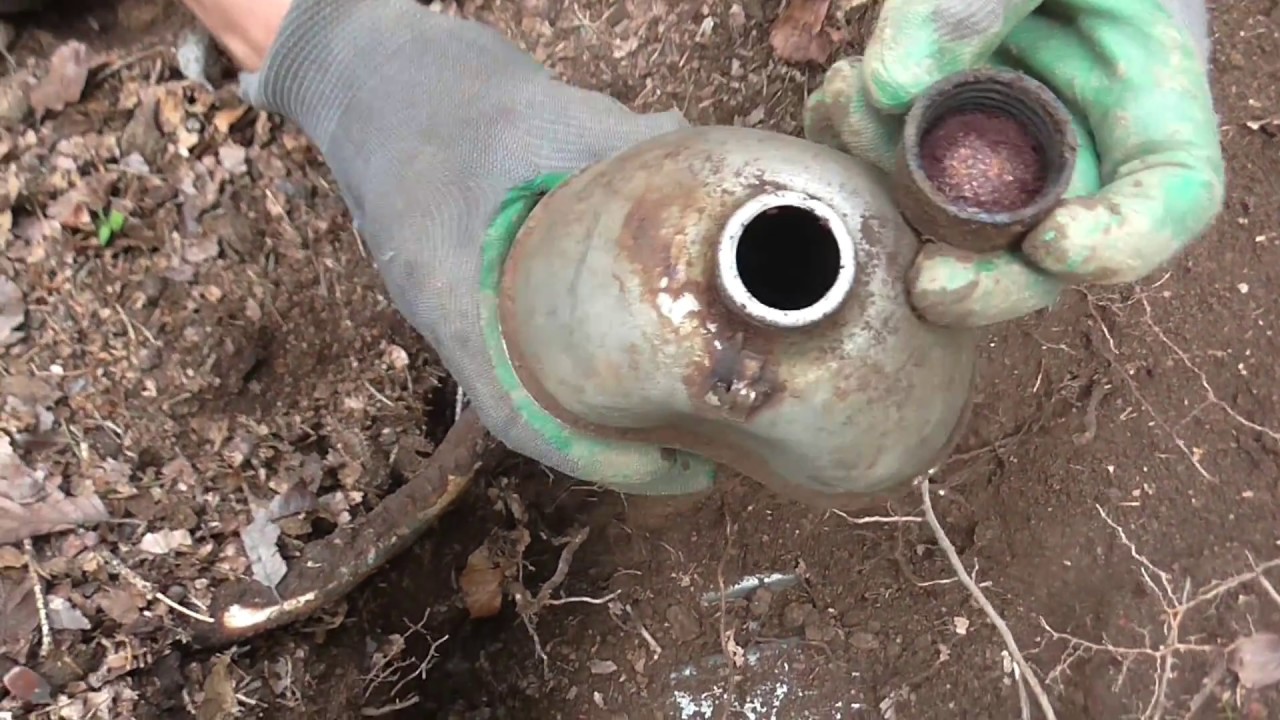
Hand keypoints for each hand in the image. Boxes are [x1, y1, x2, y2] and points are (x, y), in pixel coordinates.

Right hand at [240, 0, 716, 493]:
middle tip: (701, 448)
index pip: (521, 417)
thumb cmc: (425, 91)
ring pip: (531, 372)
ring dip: (600, 399)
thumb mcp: (529, 109)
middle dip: (615, 442)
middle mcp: (451, 309)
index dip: (599, 459)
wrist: (351, 61)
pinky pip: (528, 329)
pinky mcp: (468, 262)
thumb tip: (697, 157)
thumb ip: (615, 143)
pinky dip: (584, 346)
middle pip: (532, 408)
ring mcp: (456, 290)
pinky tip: (638, 324)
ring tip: (680, 404)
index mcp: (452, 297)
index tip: (676, 469)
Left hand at [804, 0, 1224, 326]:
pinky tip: (837, 107)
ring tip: (851, 111)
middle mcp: (1070, 153)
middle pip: (1048, 259)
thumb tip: (890, 86)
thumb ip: (979, 3)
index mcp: (1144, 104)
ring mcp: (995, 167)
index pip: (1169, 201)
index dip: (1121, 243)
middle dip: (987, 284)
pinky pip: (891, 193)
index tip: (1053, 244)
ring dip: (896, 210)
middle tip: (929, 283)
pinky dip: (855, 166)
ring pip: (954, 238)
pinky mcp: (926, 162)